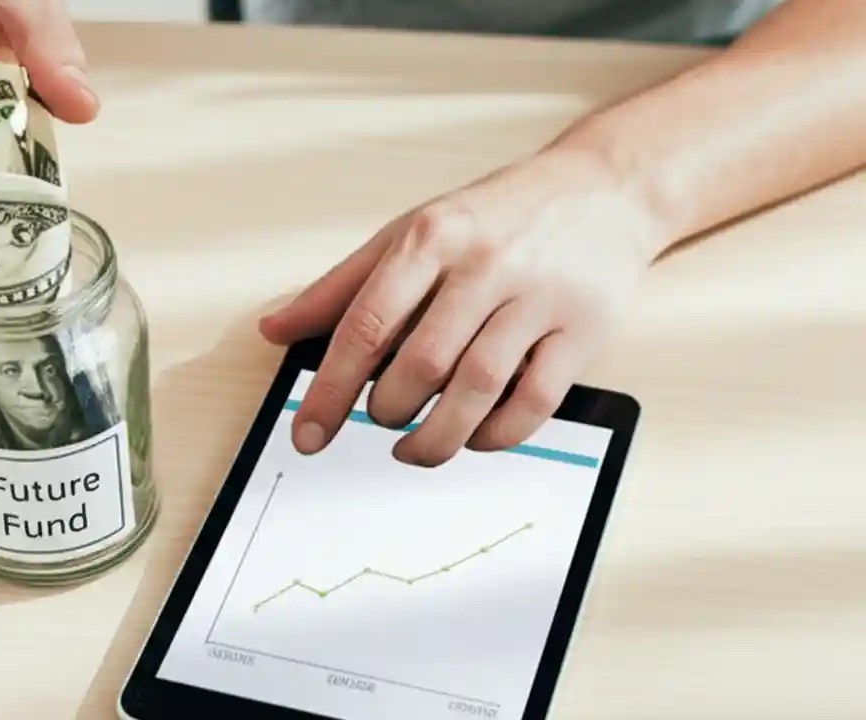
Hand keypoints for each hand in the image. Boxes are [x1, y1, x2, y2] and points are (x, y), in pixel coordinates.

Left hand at [260, 148, 662, 465]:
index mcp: (431, 237)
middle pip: (421, 363)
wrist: (603, 188)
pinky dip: (497, 434)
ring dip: (437, 436)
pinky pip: (536, 401)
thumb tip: (275, 329)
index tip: (307, 435)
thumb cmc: (492, 219)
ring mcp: (539, 296)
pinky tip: (475, 437)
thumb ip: (341, 287)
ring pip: (478, 387)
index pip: (366, 324)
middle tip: (380, 420)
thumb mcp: (409, 234)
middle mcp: (484, 264)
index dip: (329, 389)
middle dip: (387, 411)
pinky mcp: (584, 328)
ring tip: (415, 448)